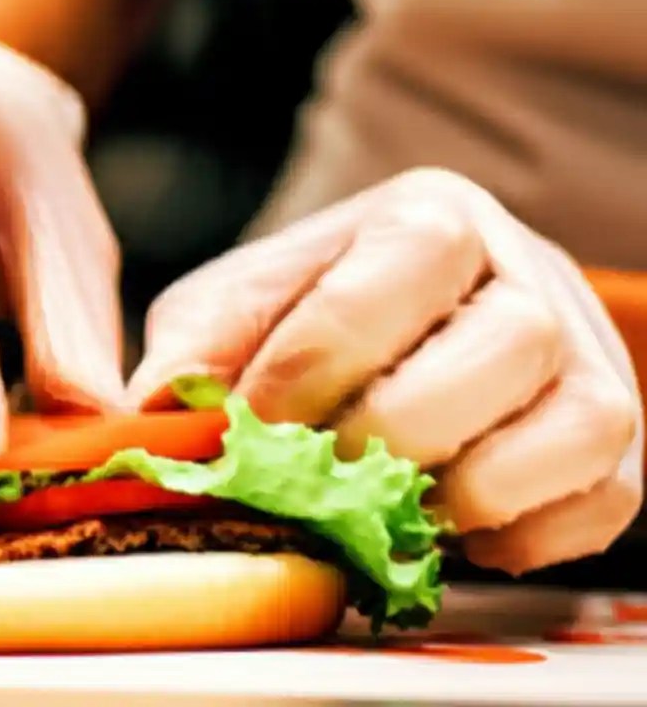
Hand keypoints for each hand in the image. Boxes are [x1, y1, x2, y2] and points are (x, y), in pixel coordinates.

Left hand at [127, 168, 642, 574]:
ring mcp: (589, 354)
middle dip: (389, 437)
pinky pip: (609, 498)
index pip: (380, 291)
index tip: (247, 432)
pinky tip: (452, 532)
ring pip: (580, 425)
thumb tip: (151, 406)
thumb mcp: (235, 307)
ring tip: (387, 510)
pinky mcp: (617, 436)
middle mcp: (528, 272)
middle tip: (318, 480)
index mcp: (430, 216)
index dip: (303, 378)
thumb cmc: (310, 312)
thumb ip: (196, 346)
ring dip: (469, 492)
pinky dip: (528, 535)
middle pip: (500, 350)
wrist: (403, 324)